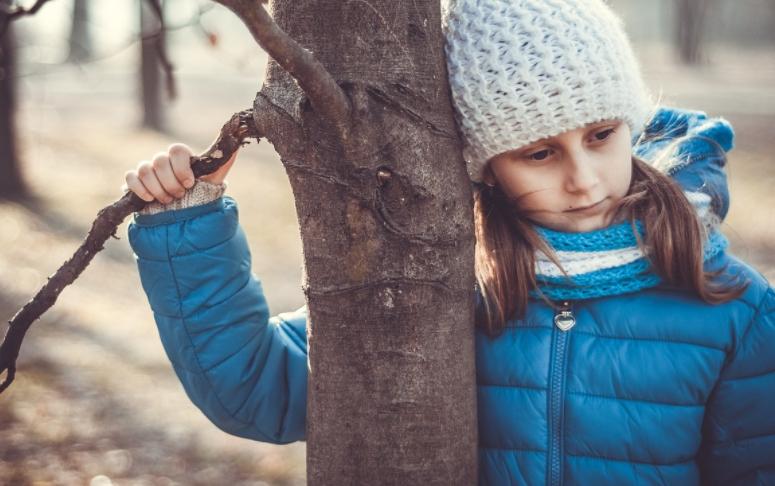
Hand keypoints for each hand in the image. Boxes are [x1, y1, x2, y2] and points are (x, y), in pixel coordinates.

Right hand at [122, 143, 238, 202]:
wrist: (187, 216)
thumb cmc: (202, 194)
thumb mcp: (216, 178)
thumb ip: (225, 160)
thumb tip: (237, 140)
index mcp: (182, 157)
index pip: (176, 149)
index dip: (181, 166)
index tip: (190, 183)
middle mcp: (164, 161)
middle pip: (159, 160)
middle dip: (170, 182)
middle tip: (180, 195)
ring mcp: (149, 172)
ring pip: (144, 169)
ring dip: (157, 188)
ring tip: (168, 201)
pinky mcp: (137, 184)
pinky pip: (130, 177)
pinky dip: (139, 188)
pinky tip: (150, 200)